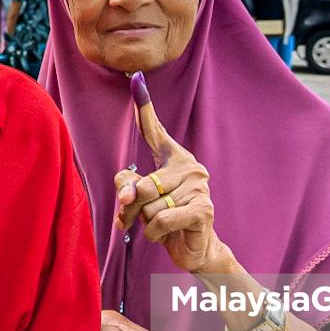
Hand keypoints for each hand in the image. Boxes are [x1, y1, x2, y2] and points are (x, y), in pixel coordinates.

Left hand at [113, 78, 230, 274]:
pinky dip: (155, 233)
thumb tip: (128, 194)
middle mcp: (190, 168)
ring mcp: (199, 187)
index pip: (155, 133)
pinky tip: (166, 234)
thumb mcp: (139, 201)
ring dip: (145, 223)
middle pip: (140, 185)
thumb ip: (127, 188)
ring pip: (149, 205)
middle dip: (131, 208)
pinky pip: (161, 219)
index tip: (136, 80)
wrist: (195, 250)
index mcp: (174, 160)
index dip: (145, 108)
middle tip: (133, 219)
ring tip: (160, 225)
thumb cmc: (165, 220)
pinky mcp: (203, 209)